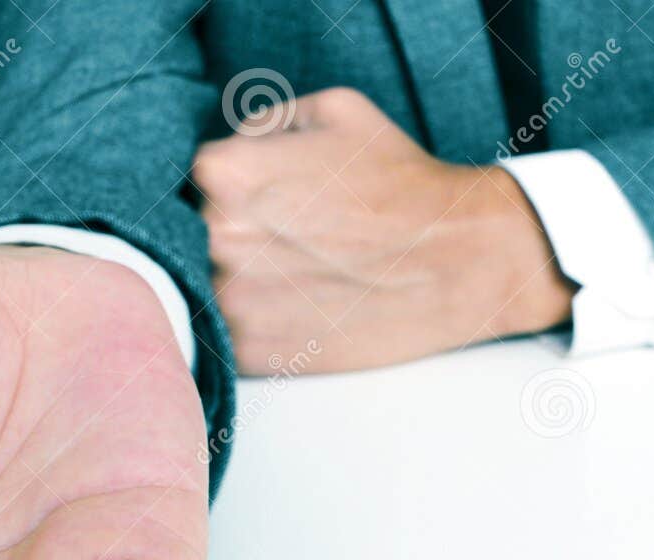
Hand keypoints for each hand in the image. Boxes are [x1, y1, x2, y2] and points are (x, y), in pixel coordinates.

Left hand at [193, 87, 574, 373]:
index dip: (232, 192)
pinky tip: (294, 312)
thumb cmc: (403, 184)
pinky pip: (225, 337)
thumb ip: (265, 123)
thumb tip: (236, 149)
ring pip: (204, 289)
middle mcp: (216, 238)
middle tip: (287, 243)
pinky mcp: (254, 354)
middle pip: (193, 237)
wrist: (459, 262)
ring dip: (238, 285)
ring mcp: (233, 302)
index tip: (268, 204)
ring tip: (294, 278)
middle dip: (235, 239)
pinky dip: (251, 327)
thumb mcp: (336, 111)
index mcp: (226, 174)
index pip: (194, 182)